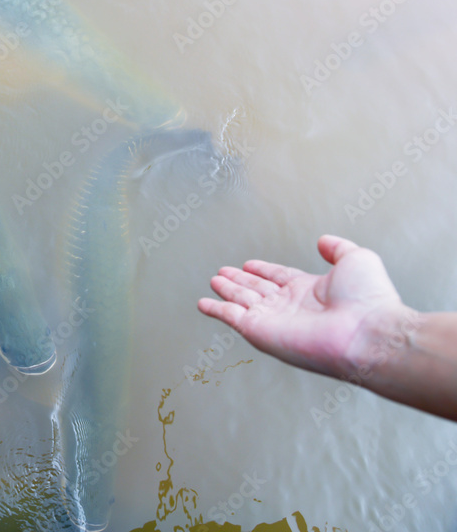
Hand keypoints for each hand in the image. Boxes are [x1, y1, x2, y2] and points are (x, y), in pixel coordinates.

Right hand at [198, 235, 411, 378]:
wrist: (365, 332)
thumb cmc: (368, 300)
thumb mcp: (356, 259)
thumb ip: (337, 248)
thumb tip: (324, 240)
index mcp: (310, 291)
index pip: (279, 277)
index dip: (263, 270)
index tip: (250, 265)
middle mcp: (290, 306)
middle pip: (257, 289)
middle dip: (240, 281)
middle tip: (223, 273)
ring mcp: (274, 319)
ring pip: (242, 301)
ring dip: (227, 291)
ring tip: (214, 281)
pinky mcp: (260, 331)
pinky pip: (232, 317)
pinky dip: (216, 311)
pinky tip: (204, 304)